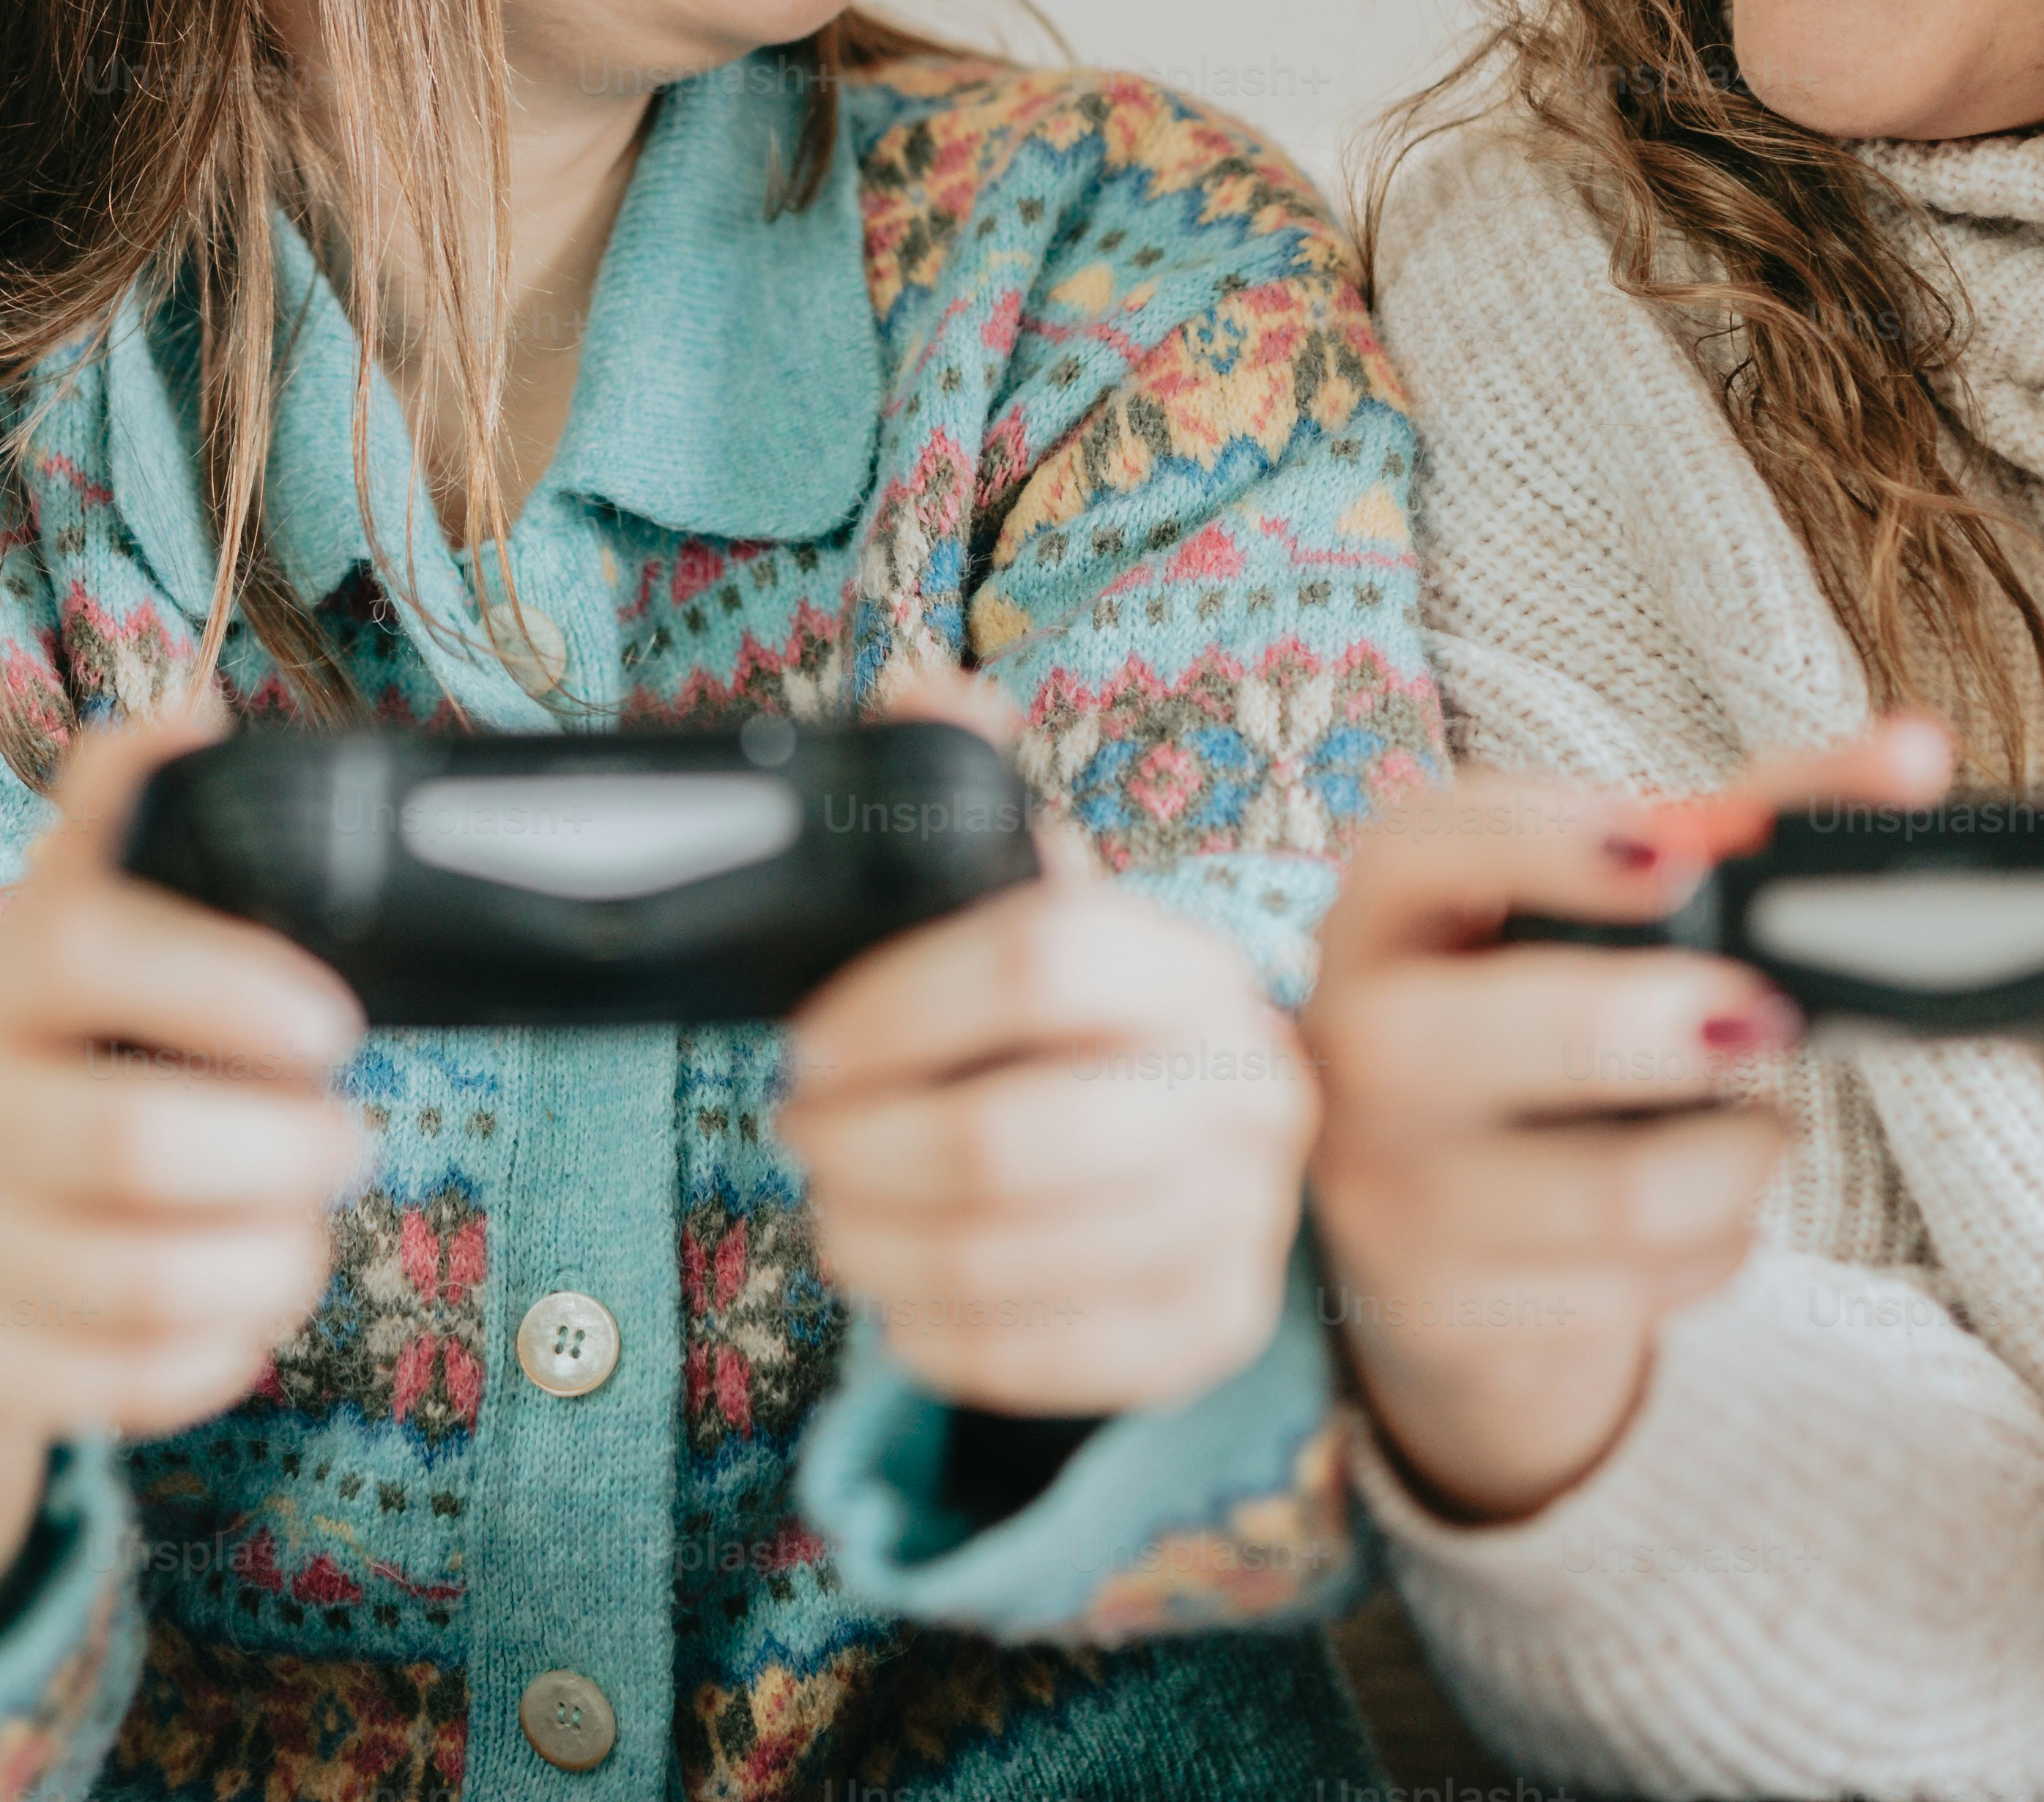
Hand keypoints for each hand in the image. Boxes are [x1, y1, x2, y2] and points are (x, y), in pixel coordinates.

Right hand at [0, 697, 367, 1650]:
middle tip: (348, 1141)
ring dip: (271, 1260)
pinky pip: (117, 1380)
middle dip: (281, 1150)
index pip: (86, 948)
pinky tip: (249, 1309)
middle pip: (127, 1142)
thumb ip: (123, 838)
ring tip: (308, 1229)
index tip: (332, 1023)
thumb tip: (193, 713)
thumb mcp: (56, 942)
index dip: (226, 984)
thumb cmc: (32, 1071)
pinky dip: (219, 1349)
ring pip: (138, 1279)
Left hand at [775, 661, 1312, 1418]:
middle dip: (861, 1151)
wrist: (1214, 1139)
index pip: (1033, 963)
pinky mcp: (1213, 1330)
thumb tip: (926, 685)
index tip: (806, 1047)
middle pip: (1008, 1142)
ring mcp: (1240, 1221)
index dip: (892, 1011)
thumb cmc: (1080, 1018)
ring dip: (874, 1243)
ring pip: (1005, 1260)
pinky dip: (935, 1331)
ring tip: (831, 1211)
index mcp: (1183, 962)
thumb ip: (966, 793)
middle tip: (802, 1139)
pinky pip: (1040, 1358)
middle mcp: (1241, 1089)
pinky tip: (897, 1289)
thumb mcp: (1031, 899)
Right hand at [1302, 720, 1951, 1520]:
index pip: (1429, 847)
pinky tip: (1683, 1227)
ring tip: (1737, 1129)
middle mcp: (1353, 1044)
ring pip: (1631, 1190)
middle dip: (1672, 1021)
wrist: (1435, 1258)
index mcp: (1384, 915)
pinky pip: (1648, 1283)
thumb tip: (1912, 755)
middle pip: (1534, 1027)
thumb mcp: (1591, 935)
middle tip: (1757, 1016)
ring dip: (1739, 1155)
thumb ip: (1731, 837)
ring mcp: (1390, 1193)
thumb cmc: (1539, 1051)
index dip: (1554, 843)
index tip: (1676, 854)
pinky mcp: (1452, 1314)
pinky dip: (1715, 1246)